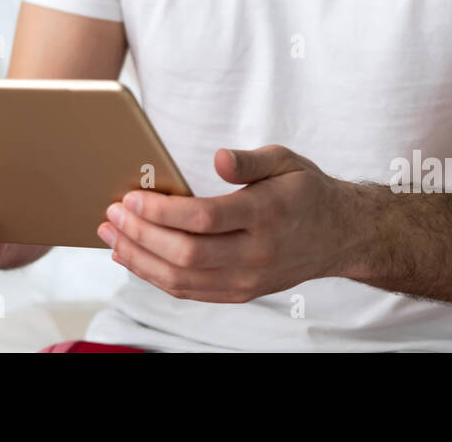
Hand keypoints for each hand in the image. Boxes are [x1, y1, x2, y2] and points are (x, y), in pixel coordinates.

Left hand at [96, 145, 350, 302]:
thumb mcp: (285, 160)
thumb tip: (218, 158)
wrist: (340, 235)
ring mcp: (248, 279)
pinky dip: (156, 278)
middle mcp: (256, 253)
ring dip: (139, 260)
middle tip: (111, 214)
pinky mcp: (241, 293)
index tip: (131, 198)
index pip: (202, 218)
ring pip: (182, 280)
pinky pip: (190, 292)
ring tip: (111, 237)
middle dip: (140, 235)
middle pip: (185, 254)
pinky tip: (133, 259)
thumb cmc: (306, 190)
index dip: (161, 211)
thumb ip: (250, 160)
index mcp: (266, 214)